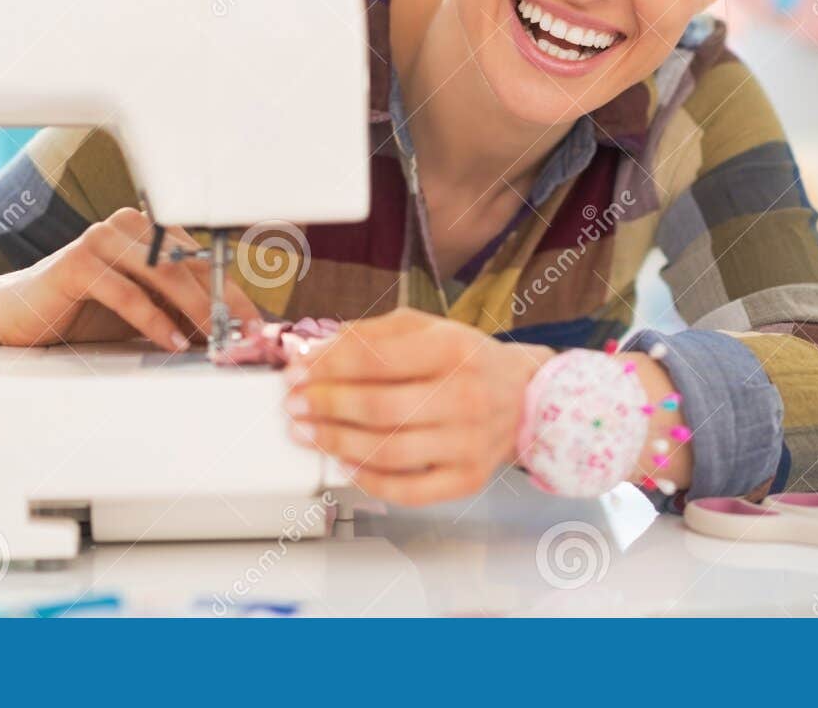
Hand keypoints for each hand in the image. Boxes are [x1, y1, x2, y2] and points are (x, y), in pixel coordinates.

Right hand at [0, 206, 262, 348]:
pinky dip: (155, 321)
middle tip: (244, 336)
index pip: (202, 262)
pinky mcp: (78, 263)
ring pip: (164, 275)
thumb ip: (178, 309)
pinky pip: (127, 293)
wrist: (14, 317)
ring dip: (196, 311)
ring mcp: (101, 240)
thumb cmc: (80, 313)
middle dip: (222, 304)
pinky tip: (173, 343)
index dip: (232, 293)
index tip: (256, 324)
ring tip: (216, 341)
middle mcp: (127, 226)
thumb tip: (229, 329)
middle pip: (189, 265)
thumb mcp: (140, 310)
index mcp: (146, 230)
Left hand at [281, 308, 553, 504]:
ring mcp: (469, 442)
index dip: (327, 366)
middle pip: (379, 407)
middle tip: (293, 405)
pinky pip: (410, 490)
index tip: (296, 372)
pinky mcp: (468, 479)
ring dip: (336, 444)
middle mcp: (465, 395)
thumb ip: (370, 335)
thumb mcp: (426, 328)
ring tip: (306, 434)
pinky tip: (345, 465)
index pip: (376, 358)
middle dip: (324, 406)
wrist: (524, 397)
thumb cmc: (465, 360)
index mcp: (452, 349)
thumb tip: (315, 353)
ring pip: (389, 451)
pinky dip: (370, 481)